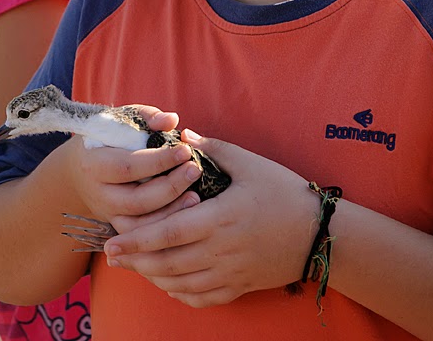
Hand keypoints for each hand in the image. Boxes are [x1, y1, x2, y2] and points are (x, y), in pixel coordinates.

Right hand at [63, 105, 198, 225]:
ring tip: (196, 197)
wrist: (80, 169)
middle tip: (195, 170)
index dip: (159, 161)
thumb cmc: (107, 137)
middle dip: (170, 187)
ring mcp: (108, 215)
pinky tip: (185, 215)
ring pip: (139, 226)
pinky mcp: (118, 228)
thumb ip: (147, 117)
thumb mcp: (122, 120)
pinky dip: (164, 230)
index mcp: (94, 164)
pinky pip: (141, 239)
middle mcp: (99, 194)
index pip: (128, 167)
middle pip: (136, 200)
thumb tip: (171, 120)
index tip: (185, 151)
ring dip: (170, 214)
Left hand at [102, 129, 317, 307]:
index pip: (168, 233)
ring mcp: (231, 272)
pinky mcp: (241, 285)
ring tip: (133, 267)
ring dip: (152, 277)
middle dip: (135, 260)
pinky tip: (168, 284)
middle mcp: (222, 250)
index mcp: (220, 218)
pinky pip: (203, 297)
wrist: (322, 233)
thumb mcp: (250, 164)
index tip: (112, 240)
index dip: (136, 239)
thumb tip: (182, 135)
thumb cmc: (285, 193)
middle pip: (168, 263)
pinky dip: (180, 294)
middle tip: (111, 255)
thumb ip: (213, 149)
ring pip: (181, 283)